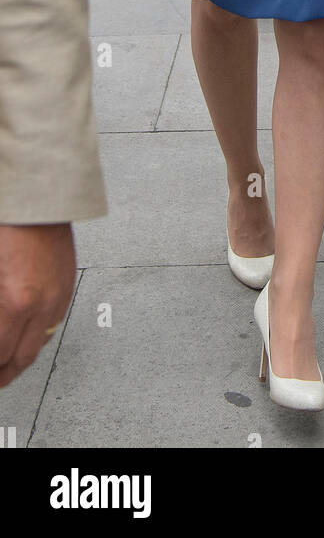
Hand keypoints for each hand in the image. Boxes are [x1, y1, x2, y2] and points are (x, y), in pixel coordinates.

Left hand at [0, 224, 75, 387]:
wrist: (39, 199)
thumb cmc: (10, 227)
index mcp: (19, 302)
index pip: (0, 352)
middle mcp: (44, 304)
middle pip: (23, 357)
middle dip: (5, 373)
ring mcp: (59, 295)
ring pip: (41, 343)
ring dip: (22, 357)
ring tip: (7, 364)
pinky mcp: (67, 285)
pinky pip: (53, 323)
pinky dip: (38, 336)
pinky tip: (26, 336)